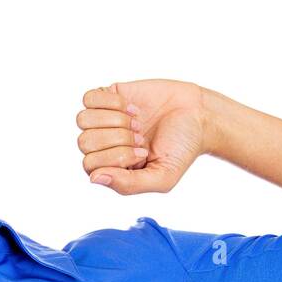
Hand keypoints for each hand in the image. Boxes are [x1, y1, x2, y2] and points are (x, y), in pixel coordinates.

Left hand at [77, 78, 211, 194]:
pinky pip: (89, 98)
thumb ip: (128, 184)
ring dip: (115, 120)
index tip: (143, 153)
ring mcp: (103, 120)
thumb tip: (95, 178)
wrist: (199, 116)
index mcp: (110, 168)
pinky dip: (112, 102)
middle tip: (142, 137)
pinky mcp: (109, 96)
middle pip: (85, 142)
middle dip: (118, 139)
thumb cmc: (181, 149)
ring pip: (82, 120)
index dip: (117, 158)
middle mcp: (103, 145)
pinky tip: (133, 108)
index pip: (90, 165)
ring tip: (138, 123)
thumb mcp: (162, 177)